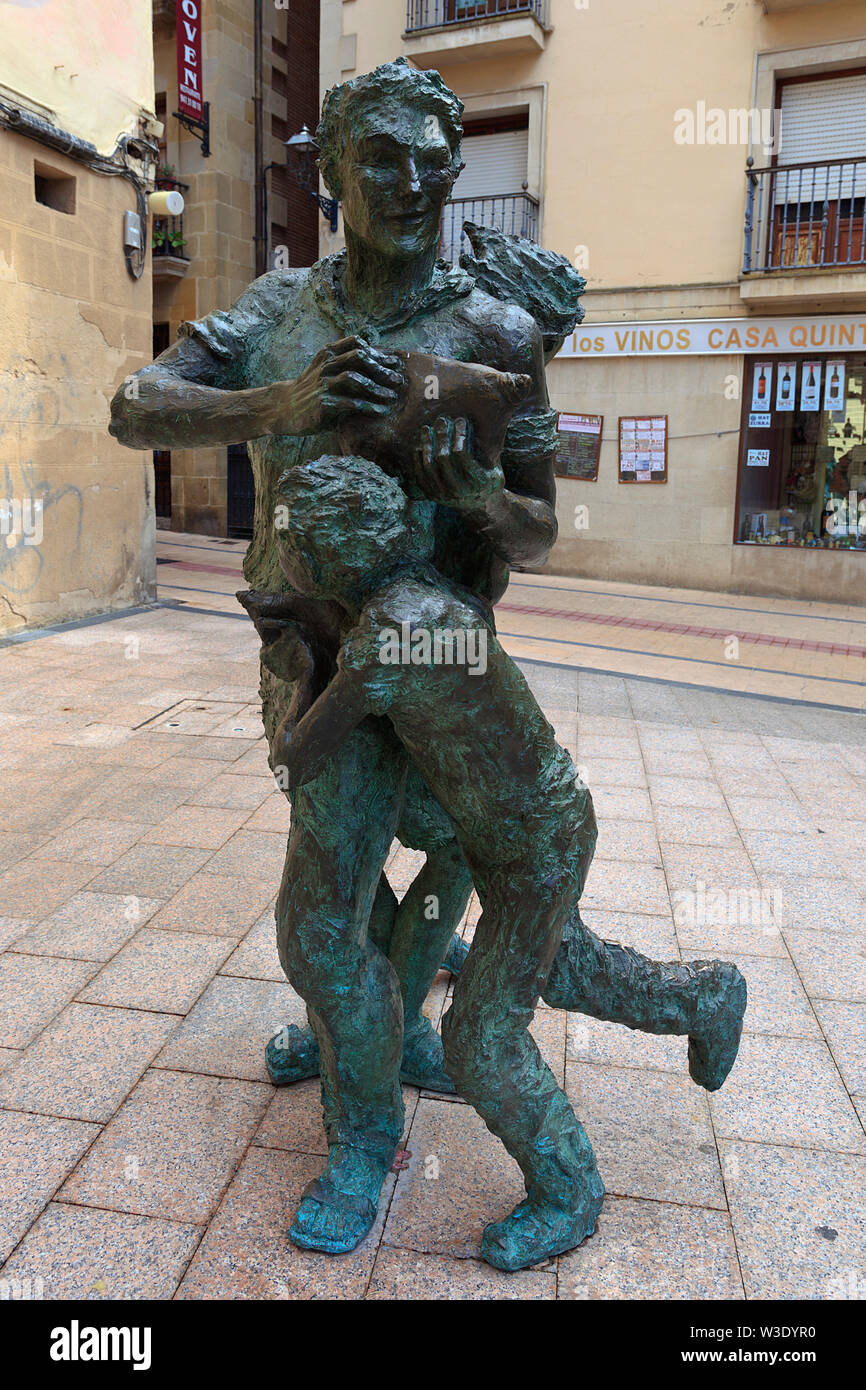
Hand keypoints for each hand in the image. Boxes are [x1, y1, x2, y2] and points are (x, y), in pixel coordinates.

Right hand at [266, 336, 403, 435]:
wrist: (283, 408)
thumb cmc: (311, 391)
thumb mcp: (323, 369)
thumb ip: (344, 363)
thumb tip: (378, 364)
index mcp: (327, 354)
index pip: (357, 344)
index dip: (378, 352)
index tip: (394, 363)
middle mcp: (326, 365)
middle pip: (360, 358)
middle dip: (382, 368)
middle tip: (398, 379)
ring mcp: (324, 384)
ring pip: (356, 378)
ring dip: (377, 387)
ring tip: (392, 397)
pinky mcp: (324, 404)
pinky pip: (351, 403)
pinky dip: (369, 407)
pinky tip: (380, 411)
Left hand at [413, 415, 504, 510]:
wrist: (479, 507)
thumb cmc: (489, 483)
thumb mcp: (497, 470)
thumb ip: (490, 455)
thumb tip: (486, 427)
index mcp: (475, 482)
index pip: (461, 453)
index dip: (459, 434)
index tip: (459, 420)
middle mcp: (457, 490)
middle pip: (443, 457)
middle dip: (442, 435)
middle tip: (440, 420)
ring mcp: (442, 494)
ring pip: (428, 465)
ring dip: (426, 444)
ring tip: (425, 429)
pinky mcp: (432, 495)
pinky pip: (420, 475)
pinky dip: (418, 459)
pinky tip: (420, 446)